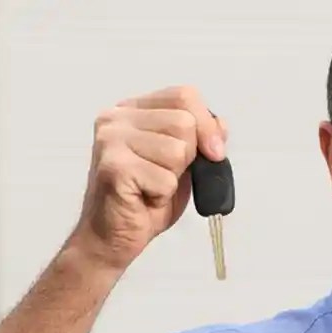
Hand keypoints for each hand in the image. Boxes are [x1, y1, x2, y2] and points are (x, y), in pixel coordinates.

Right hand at [69, 85, 228, 270]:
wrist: (112, 237)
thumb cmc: (144, 200)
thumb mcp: (182, 164)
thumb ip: (199, 139)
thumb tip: (220, 126)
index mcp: (132, 110)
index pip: (184, 95)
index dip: (207, 124)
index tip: (214, 152)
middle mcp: (116, 118)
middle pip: (184, 122)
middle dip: (189, 157)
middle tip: (165, 177)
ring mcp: (111, 140)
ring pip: (177, 150)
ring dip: (173, 178)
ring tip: (151, 187)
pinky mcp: (114, 166)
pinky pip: (165, 179)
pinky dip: (162, 195)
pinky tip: (143, 198)